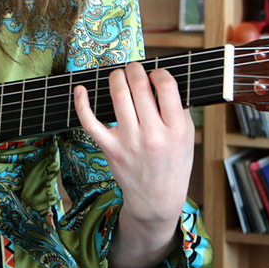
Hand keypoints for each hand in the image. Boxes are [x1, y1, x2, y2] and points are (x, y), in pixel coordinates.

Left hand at [73, 63, 193, 225]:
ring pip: (118, 96)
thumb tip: (166, 81)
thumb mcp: (187, 139)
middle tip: (134, 68)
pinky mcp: (110, 148)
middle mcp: (153, 134)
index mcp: (176, 130)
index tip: (156, 75)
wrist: (156, 199)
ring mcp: (130, 141)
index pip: (167, 87)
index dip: (159, 73)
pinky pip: (91, 122)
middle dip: (135, 69)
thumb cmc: (173, 165)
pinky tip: (80, 90)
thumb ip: (180, 111)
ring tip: (119, 75)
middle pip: (140, 86)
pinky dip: (82, 104)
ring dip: (116, 77)